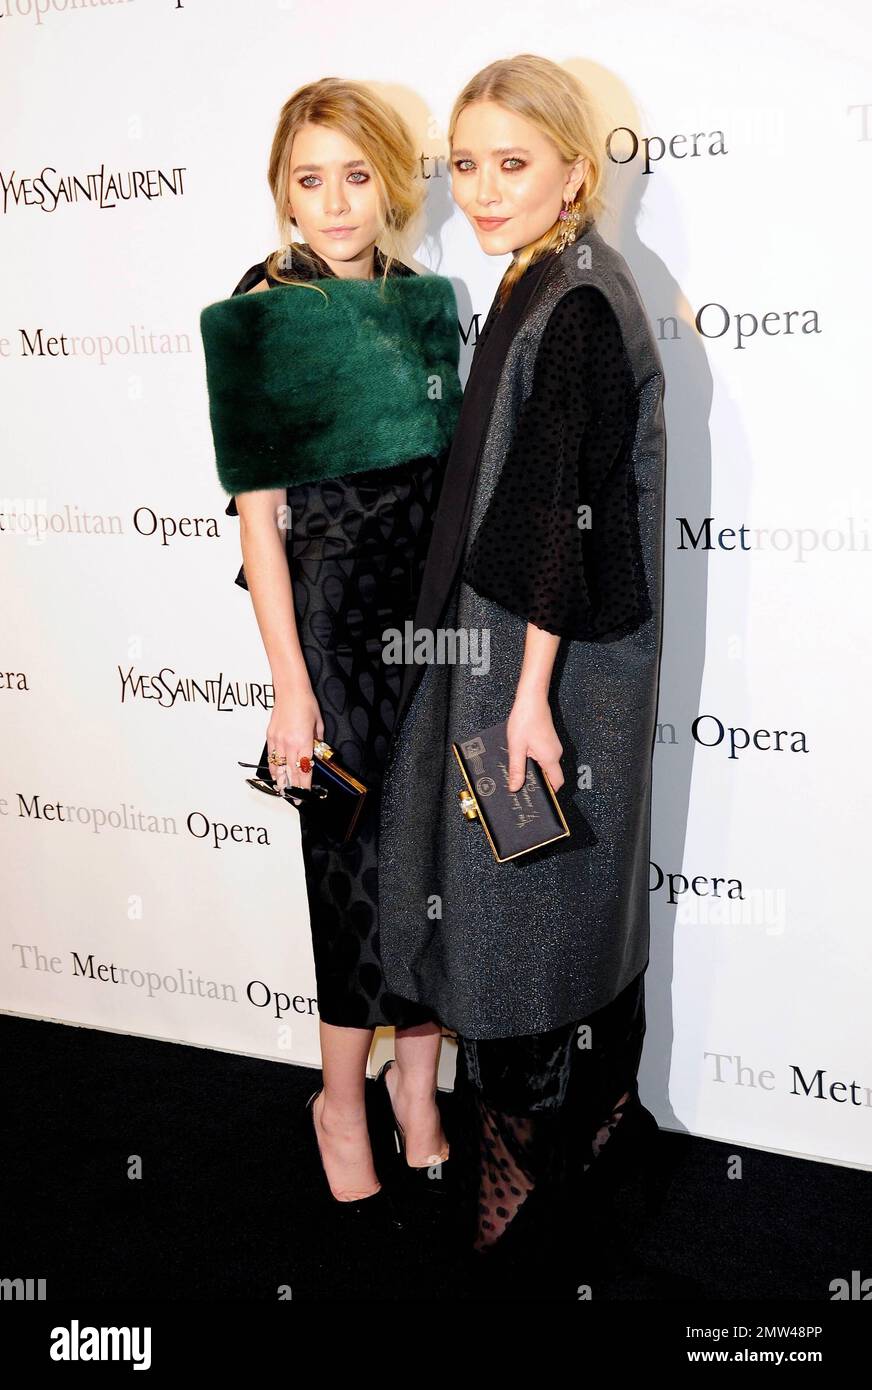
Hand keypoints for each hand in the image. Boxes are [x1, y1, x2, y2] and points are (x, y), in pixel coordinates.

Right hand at [267, 680, 324, 797]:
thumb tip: (316, 753)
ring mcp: (278, 740)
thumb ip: (317, 742)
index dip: (306, 785)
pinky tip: (275, 775)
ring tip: (283, 792)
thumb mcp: (318, 724)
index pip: (305, 769)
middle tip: (296, 799)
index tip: (306, 794)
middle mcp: (289, 743)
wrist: (290, 690)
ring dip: (281, 781)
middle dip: (294, 788)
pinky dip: (273, 768)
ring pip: (278, 767)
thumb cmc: (306, 704)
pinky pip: (271, 757)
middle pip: (291, 772)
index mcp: (303, 741)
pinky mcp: (270, 736)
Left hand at [506, 691, 563, 793]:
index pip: (557, 783)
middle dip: (538, 781)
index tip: (536, 796)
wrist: (532, 699)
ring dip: (535, 769)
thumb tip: (515, 787)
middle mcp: (556, 753)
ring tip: (520, 769)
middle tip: (522, 785)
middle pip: (551, 775)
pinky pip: (545, 756)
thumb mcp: (516, 747)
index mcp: (550, 758)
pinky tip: (523, 756)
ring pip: (547, 766)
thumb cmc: (525, 719)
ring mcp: (553, 746)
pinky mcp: (549, 740)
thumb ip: (516, 769)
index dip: (548, 792)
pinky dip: (535, 760)